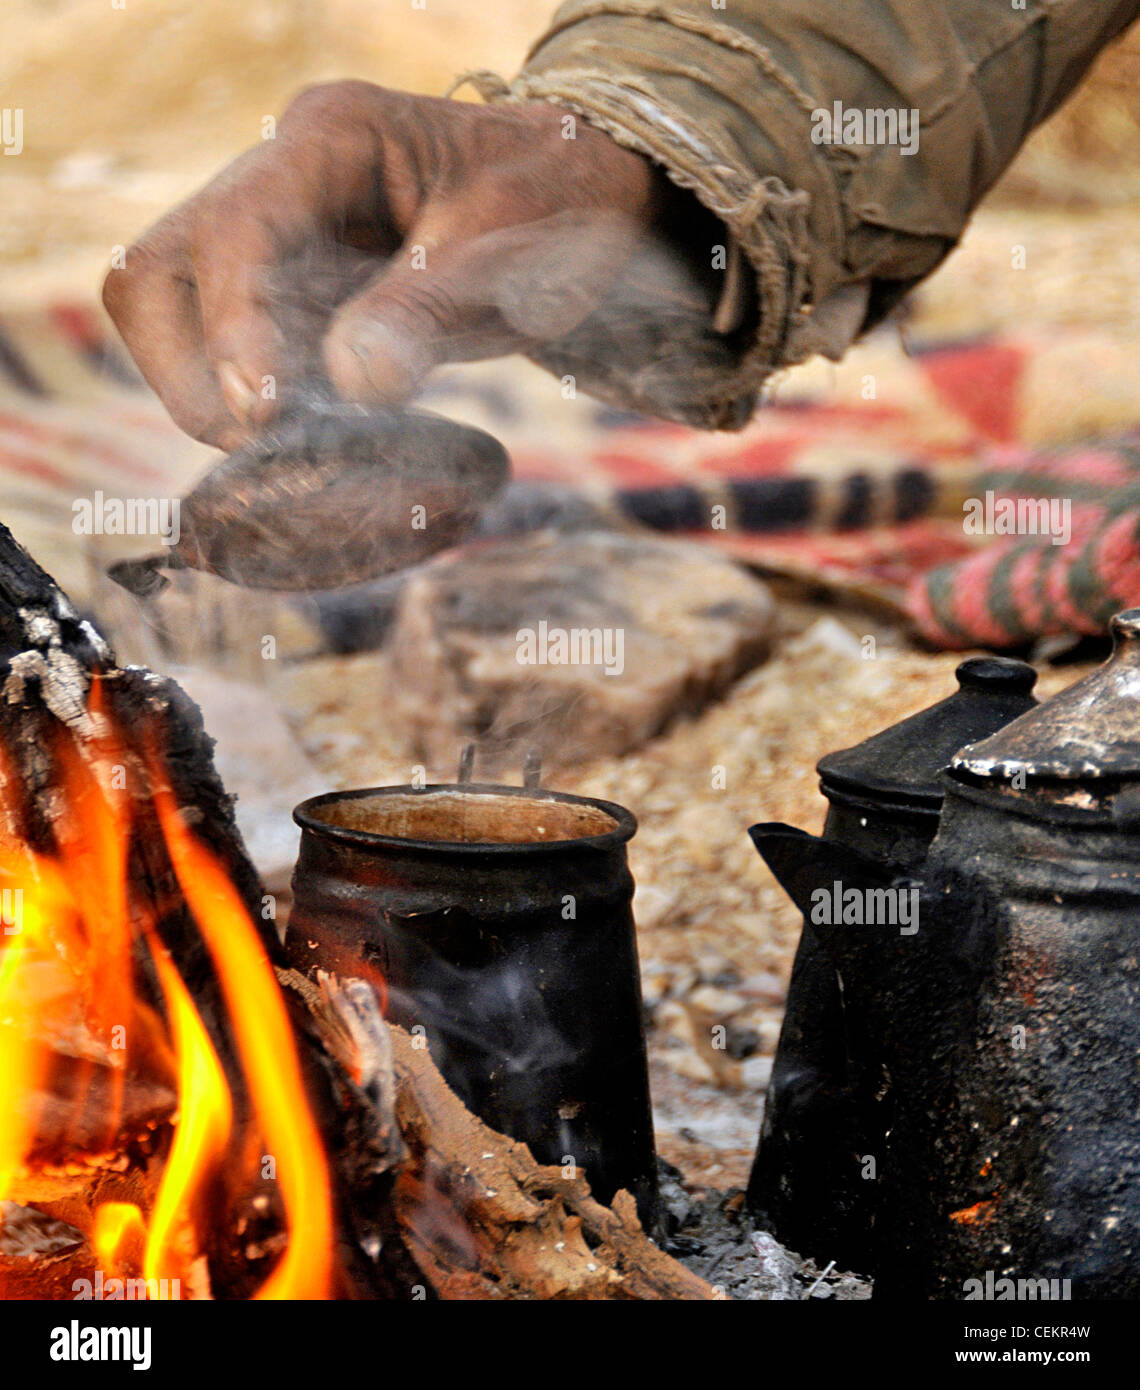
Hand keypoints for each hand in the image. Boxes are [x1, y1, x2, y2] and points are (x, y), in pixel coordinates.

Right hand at [102, 81, 662, 448]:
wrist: (573, 201)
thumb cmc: (549, 207)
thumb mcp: (507, 253)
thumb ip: (429, 311)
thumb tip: (353, 382)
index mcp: (334, 138)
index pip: (238, 228)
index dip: (235, 328)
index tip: (263, 415)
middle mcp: (278, 181)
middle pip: (157, 276)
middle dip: (197, 372)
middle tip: (272, 439)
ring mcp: (269, 239)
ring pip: (173, 320)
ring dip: (213, 395)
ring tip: (299, 443)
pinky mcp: (281, 293)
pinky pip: (225, 353)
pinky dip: (254, 403)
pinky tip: (314, 437)